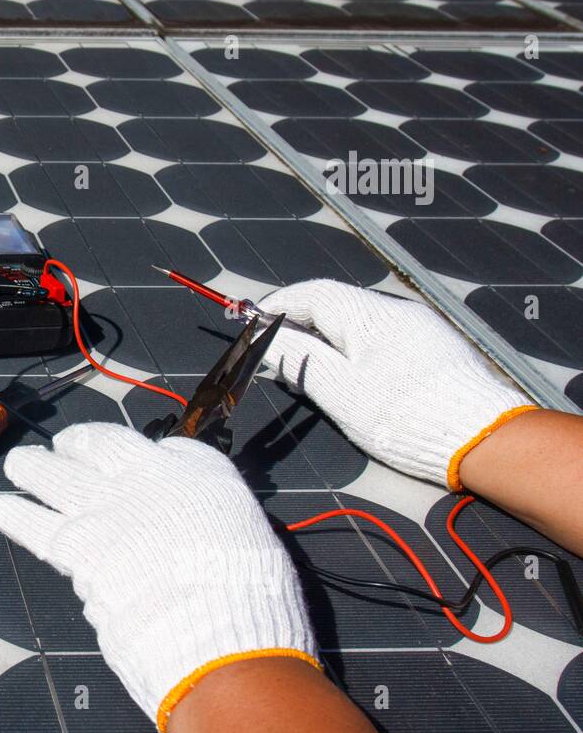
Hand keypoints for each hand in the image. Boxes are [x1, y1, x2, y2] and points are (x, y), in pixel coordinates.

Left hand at [0, 423, 317, 732]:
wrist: (216, 623)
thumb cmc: (245, 580)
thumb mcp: (237, 516)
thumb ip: (198, 488)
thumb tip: (173, 469)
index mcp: (182, 472)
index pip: (134, 444)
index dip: (103, 440)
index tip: (90, 442)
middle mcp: (136, 485)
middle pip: (87, 451)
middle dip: (66, 448)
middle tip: (51, 450)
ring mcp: (102, 515)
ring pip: (54, 480)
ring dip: (31, 470)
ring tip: (17, 466)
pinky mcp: (77, 555)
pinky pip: (36, 529)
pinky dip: (14, 517)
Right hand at [259, 280, 535, 489]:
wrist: (480, 438)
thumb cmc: (400, 415)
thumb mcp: (338, 391)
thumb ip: (299, 359)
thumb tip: (266, 338)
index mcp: (369, 314)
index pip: (312, 294)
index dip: (278, 305)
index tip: (251, 321)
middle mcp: (396, 311)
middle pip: (336, 305)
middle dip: (300, 322)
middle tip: (273, 349)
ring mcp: (420, 327)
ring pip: (359, 322)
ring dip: (327, 337)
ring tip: (307, 365)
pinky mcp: (435, 348)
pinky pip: (382, 336)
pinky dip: (354, 348)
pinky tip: (349, 374)